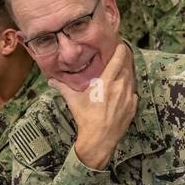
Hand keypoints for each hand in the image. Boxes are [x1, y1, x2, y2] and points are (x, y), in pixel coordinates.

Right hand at [54, 43, 136, 169]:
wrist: (99, 139)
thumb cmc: (86, 118)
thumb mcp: (74, 101)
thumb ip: (63, 88)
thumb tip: (51, 80)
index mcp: (107, 83)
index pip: (118, 61)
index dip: (121, 51)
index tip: (121, 45)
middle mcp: (120, 88)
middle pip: (127, 68)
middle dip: (125, 60)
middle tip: (122, 54)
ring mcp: (129, 98)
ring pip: (131, 80)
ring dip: (127, 74)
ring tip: (123, 70)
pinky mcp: (133, 107)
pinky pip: (133, 93)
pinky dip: (129, 89)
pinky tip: (124, 89)